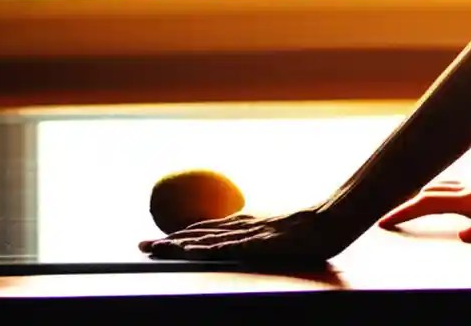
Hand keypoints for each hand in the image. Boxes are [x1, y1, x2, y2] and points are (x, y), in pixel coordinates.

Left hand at [139, 209, 335, 263]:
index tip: (155, 242)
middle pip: (197, 234)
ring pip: (207, 240)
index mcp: (244, 224)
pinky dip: (208, 248)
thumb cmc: (309, 228)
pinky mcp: (260, 242)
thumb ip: (257, 235)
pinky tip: (192, 251)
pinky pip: (229, 246)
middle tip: (140, 247)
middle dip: (168, 241)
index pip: (204, 230)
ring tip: (155, 249)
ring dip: (179, 244)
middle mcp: (241, 226)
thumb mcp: (276, 232)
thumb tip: (244, 243)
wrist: (330, 220)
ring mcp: (249, 234)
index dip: (179, 236)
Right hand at [378, 181, 470, 245]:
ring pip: (440, 186)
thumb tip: (464, 235)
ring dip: (419, 197)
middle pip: (429, 191)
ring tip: (402, 210)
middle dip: (404, 203)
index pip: (430, 202)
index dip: (405, 211)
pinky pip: (452, 188)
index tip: (383, 221)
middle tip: (384, 219)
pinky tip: (436, 202)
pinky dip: (435, 194)